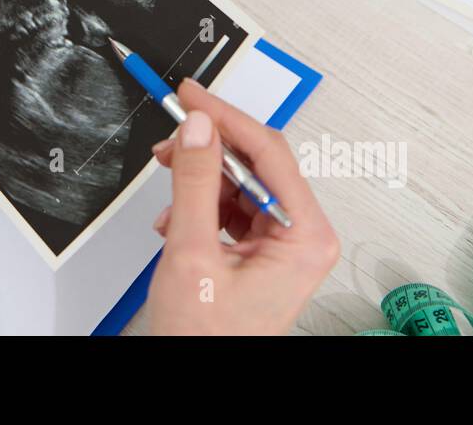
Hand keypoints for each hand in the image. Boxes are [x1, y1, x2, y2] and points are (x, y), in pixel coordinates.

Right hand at [146, 79, 338, 334]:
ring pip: (240, 183)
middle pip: (255, 164)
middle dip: (208, 150)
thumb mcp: (192, 254)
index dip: (226, 118)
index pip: (269, 153)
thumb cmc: (206, 339)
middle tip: (171, 138)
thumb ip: (195, 185)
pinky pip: (232, 207)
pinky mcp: (262, 251)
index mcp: (304, 237)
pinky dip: (199, 205)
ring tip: (168, 189)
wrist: (195, 376)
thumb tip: (199, 130)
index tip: (192, 97)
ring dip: (199, 180)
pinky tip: (175, 219)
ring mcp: (282, 245)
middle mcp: (302, 237)